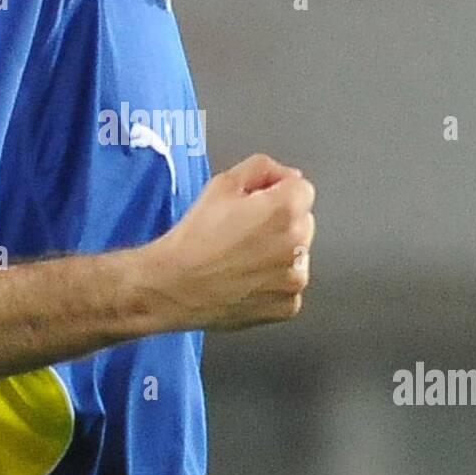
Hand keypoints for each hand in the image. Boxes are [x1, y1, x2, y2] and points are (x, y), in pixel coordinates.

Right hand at [146, 153, 315, 332]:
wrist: (173, 286)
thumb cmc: (193, 239)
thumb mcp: (222, 184)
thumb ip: (262, 168)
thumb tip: (286, 175)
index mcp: (286, 210)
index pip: (301, 189)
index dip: (275, 192)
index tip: (255, 204)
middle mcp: (298, 245)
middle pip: (302, 222)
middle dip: (279, 222)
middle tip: (242, 231)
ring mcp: (294, 279)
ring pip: (296, 255)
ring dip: (278, 252)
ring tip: (241, 257)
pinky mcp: (287, 306)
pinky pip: (288, 285)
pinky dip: (272, 282)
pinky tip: (244, 278)